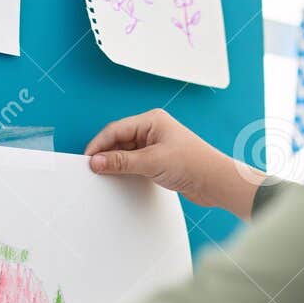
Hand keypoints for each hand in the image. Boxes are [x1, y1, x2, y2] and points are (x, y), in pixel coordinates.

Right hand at [86, 109, 264, 218]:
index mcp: (152, 120)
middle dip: (106, 154)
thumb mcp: (152, 162)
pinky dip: (126, 170)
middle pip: (119, 140)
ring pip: (126, 152)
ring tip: (106, 175)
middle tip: (94, 169)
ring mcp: (156, 146)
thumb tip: (97, 161)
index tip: (87, 159)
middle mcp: (153, 130)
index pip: (116, 129)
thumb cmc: (194, 163)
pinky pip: (135, 163)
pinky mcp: (160, 161)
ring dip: (116, 163)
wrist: (216, 182)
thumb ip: (122, 161)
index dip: (99, 144)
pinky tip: (121, 178)